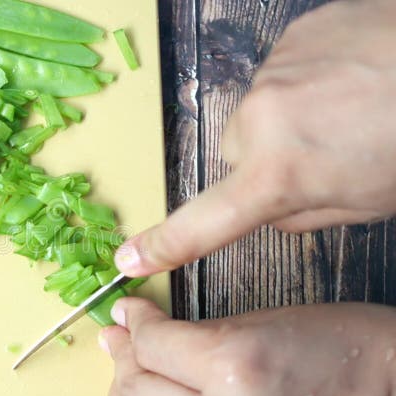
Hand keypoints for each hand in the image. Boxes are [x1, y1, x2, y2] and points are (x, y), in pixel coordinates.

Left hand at [101, 298, 395, 395]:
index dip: (134, 322)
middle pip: (135, 394)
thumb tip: (137, 328)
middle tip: (124, 338)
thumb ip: (194, 330)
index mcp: (237, 370)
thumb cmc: (350, 352)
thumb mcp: (266, 322)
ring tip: (133, 374)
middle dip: (124, 359)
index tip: (130, 312)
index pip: (151, 346)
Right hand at [115, 0, 395, 276]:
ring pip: (259, 113)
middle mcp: (259, 118)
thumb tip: (269, 205)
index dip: (165, 245)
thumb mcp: (366, 203)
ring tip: (348, 111)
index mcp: (278, 172)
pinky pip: (281, 73)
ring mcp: (273, 70)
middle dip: (268, 162)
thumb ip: (299, 214)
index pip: (203, 222)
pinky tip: (350, 80)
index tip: (128, 259)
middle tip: (324, 155)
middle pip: (237, 155)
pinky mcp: (293, 36)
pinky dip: (306, 82)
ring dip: (289, 119)